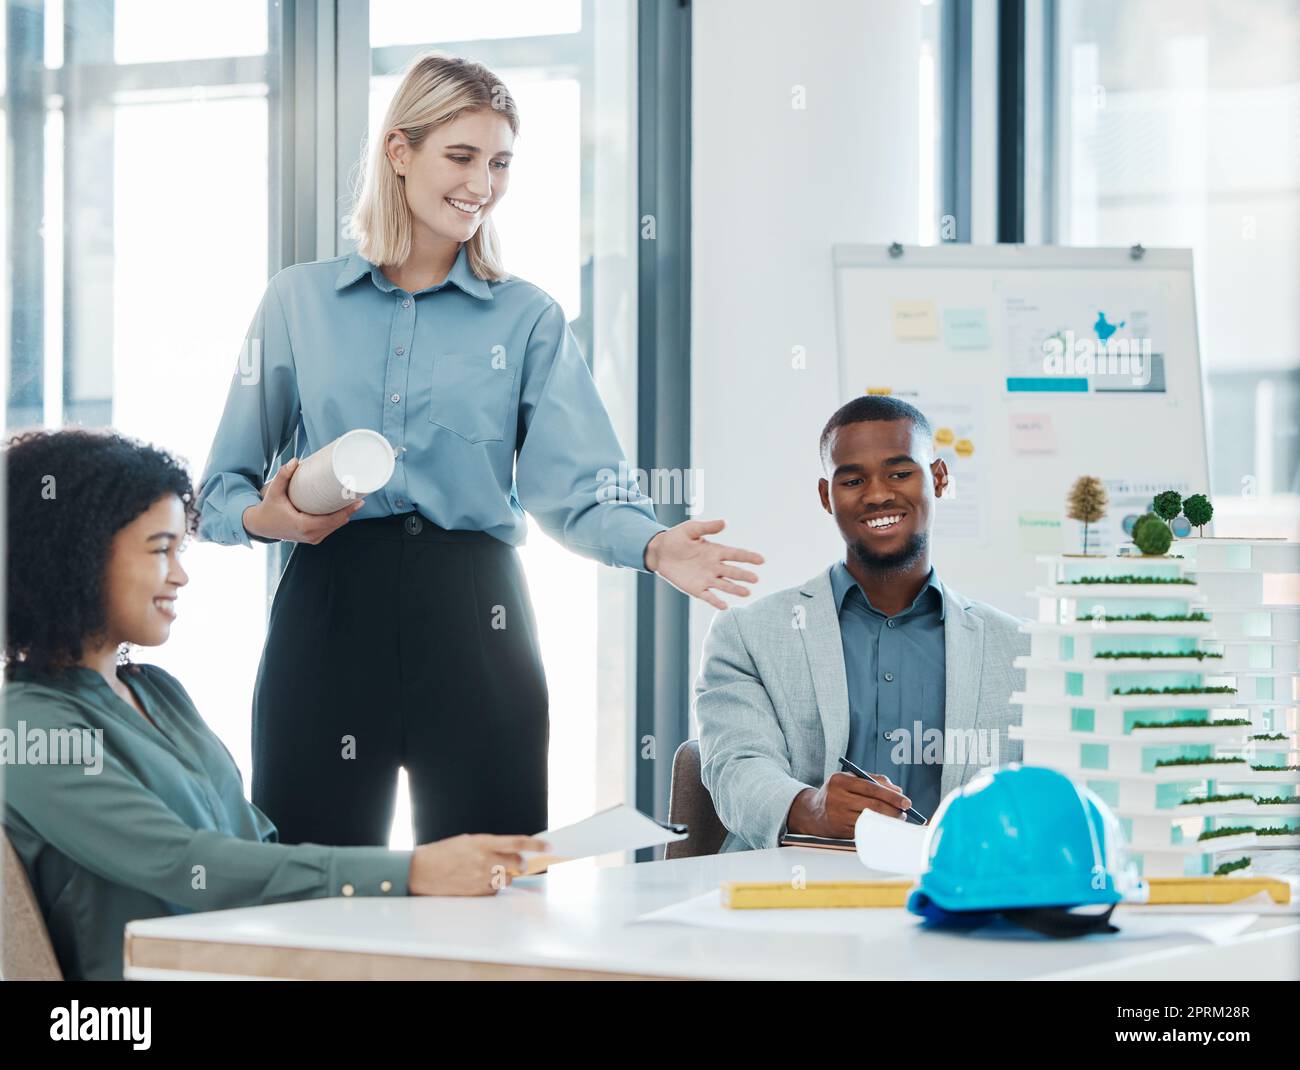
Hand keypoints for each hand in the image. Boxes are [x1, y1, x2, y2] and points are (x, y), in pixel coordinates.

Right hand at [241, 456, 364, 543]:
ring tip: (355, 500)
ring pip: (335, 527)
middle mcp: (310, 535)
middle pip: (338, 523)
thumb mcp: (274, 491)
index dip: (347, 511)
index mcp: (304, 526)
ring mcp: (312, 539)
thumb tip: (294, 460)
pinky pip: (330, 529)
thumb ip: (283, 476)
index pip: (332, 520)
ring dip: (345, 515)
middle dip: (349, 510)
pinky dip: (338, 520)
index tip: (358, 500)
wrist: (260, 526)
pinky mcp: (313, 538)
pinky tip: (345, 510)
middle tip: (359, 494)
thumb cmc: (268, 508)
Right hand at [408, 834, 550, 895]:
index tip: (548, 847)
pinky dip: (491, 887)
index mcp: (482, 843)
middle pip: (516, 864)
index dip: (535, 846)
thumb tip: (509, 852)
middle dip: (520, 865)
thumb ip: (489, 847)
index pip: (516, 843)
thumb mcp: (468, 842)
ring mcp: (480, 878)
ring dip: (504, 877)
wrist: (422, 870)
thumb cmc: (443, 853)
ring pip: (506, 880)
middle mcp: (484, 860)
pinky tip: (477, 881)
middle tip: (518, 864)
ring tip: (486, 872)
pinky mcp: (475, 892)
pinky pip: (493, 892)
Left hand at [642, 519, 763, 610]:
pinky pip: (708, 596)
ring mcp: (706, 578)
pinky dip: (716, 601)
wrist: (659, 552)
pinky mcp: (696, 589)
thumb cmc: (676, 538)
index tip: (761, 560)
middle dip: (744, 575)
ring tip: (747, 593)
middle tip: (755, 579)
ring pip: (724, 585)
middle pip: (733, 571)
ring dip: (735, 589)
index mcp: (715, 551)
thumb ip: (707, 527)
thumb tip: (724, 522)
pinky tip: (724, 606)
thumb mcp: (691, 529)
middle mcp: (714, 566)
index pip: (735, 554)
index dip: (748, 557)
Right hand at [786, 772, 910, 838]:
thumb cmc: (836, 793)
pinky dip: (877, 828)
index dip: (891, 795)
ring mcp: (837, 815)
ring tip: (897, 819)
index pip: (870, 788)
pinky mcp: (840, 830)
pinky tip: (883, 826)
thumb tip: (897, 790)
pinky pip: (863, 829)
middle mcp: (836, 797)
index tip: (906, 801)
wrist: (812, 812)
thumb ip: (873, 779)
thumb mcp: (849, 779)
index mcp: (839, 780)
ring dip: (887, 820)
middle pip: (872, 805)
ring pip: (869, 819)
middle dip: (893, 810)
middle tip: (905, 812)